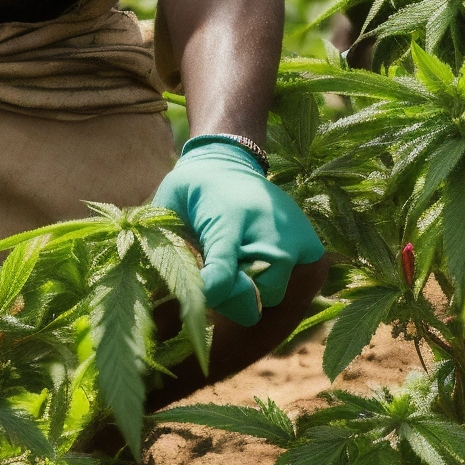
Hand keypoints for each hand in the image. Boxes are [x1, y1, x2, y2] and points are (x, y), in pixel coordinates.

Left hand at [152, 136, 322, 326]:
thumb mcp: (169, 208)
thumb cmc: (192, 192)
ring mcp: (294, 238)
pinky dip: (273, 281)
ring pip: (273, 295)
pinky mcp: (310, 245)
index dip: (208, 297)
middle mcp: (268, 230)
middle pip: (254, 296)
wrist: (228, 162)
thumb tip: (154, 294)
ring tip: (235, 262)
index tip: (193, 302)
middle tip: (214, 275)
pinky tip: (256, 259)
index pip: (223, 274)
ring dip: (251, 289)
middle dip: (229, 297)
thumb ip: (164, 246)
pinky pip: (294, 285)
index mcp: (228, 219)